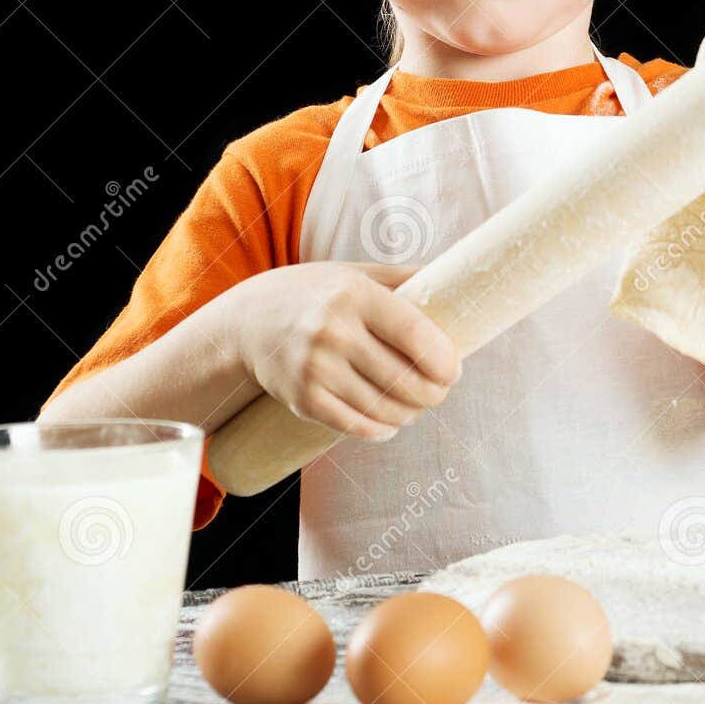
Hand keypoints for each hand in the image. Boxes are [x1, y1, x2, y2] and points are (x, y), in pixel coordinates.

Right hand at [222, 260, 461, 442]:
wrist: (247, 323)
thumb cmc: (314, 294)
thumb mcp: (354, 273)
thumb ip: (403, 278)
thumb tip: (457, 282)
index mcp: (354, 294)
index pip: (414, 333)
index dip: (444, 359)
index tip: (454, 370)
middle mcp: (334, 331)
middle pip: (404, 378)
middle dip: (434, 393)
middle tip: (441, 391)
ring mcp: (316, 368)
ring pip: (384, 407)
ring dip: (411, 413)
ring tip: (417, 406)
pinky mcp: (303, 399)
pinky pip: (356, 426)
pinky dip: (382, 429)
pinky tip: (391, 423)